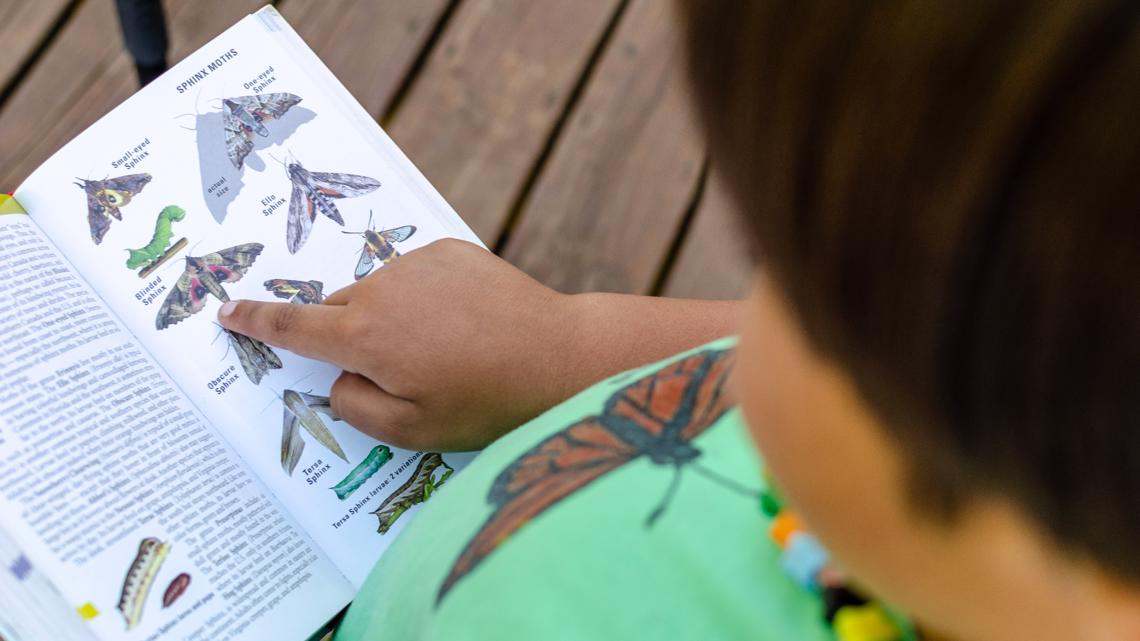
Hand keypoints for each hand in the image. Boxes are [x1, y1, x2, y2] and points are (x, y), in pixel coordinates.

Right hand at [219, 238, 742, 450]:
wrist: (558, 356)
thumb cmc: (485, 402)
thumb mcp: (411, 429)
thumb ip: (356, 406)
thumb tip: (340, 378)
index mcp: (363, 336)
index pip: (293, 327)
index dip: (257, 321)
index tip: (227, 310)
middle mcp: (380, 290)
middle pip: (342, 312)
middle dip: (355, 338)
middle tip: (406, 371)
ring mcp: (416, 264)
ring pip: (381, 292)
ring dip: (394, 317)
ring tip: (448, 350)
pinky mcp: (449, 249)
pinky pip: (417, 274)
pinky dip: (426, 297)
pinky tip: (466, 323)